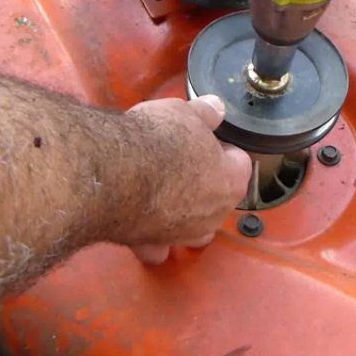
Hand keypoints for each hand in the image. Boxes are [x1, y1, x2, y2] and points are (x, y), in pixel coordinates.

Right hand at [123, 95, 250, 263]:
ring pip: (195, 230)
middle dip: (204, 183)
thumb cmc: (155, 141)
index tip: (203, 138)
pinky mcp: (153, 244)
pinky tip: (142, 226)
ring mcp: (184, 233)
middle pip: (219, 199)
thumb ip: (205, 113)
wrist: (116, 171)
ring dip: (185, 217)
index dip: (220, 147)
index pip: (239, 162)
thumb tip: (216, 107)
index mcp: (231, 180)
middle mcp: (214, 214)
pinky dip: (152, 240)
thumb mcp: (184, 112)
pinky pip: (158, 248)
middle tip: (180, 162)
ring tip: (166, 196)